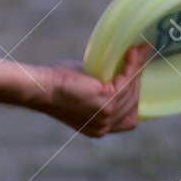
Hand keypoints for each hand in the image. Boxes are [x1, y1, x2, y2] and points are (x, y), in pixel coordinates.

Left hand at [34, 43, 150, 136]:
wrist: (42, 87)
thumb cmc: (57, 84)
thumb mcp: (86, 90)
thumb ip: (103, 87)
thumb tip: (122, 67)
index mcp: (98, 129)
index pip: (129, 120)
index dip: (136, 99)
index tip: (139, 79)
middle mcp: (104, 128)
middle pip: (133, 104)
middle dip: (137, 81)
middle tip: (138, 58)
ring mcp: (106, 116)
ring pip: (131, 92)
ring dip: (135, 70)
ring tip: (136, 52)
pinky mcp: (106, 102)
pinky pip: (126, 82)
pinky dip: (131, 67)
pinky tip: (131, 54)